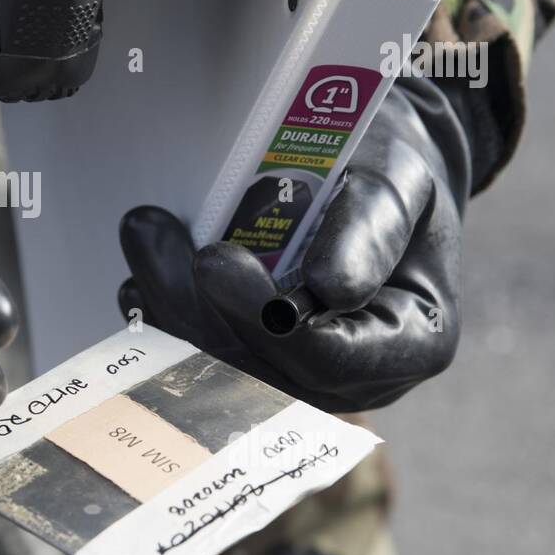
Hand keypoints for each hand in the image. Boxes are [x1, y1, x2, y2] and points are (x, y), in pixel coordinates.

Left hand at [118, 72, 471, 412]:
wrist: (368, 180)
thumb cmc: (388, 175)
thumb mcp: (398, 179)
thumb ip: (370, 228)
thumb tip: (329, 286)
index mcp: (412, 342)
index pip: (332, 358)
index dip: (264, 318)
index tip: (214, 261)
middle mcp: (356, 378)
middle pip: (261, 372)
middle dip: (195, 306)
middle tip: (152, 235)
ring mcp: (301, 378)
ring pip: (218, 369)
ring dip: (168, 307)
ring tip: (145, 237)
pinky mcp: (256, 365)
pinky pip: (199, 360)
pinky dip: (165, 318)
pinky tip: (141, 276)